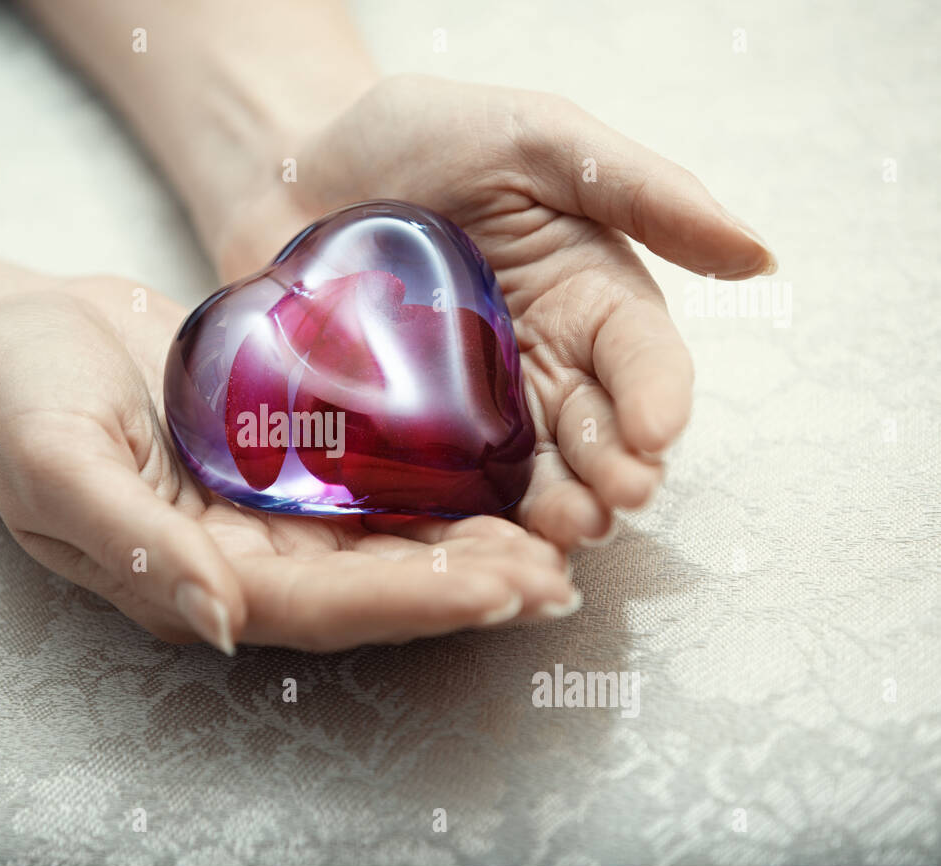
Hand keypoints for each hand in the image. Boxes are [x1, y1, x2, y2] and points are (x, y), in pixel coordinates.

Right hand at [0, 275, 578, 652]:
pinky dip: (429, 488)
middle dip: (465, 586)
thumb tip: (222, 626)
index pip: (320, 607)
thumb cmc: (16, 399)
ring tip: (553, 541)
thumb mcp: (58, 469)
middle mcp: (240, 559)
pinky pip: (361, 484)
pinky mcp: (275, 460)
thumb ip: (138, 549)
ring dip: (465, 548)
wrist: (7, 333)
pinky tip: (493, 479)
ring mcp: (261, 513)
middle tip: (557, 576)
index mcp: (192, 578)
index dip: (414, 603)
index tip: (503, 588)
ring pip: (379, 545)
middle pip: (371, 588)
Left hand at [214, 75, 776, 550]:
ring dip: (551, 508)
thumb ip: (640, 191)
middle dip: (611, 471)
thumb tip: (757, 254)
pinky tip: (476, 541)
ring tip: (561, 532)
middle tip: (614, 503)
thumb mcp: (534, 140)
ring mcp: (472, 408)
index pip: (640, 354)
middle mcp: (541, 363)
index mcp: (586, 295)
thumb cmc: (416, 139)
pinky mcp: (405, 437)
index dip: (657, 397)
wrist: (293, 170)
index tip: (657, 435)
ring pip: (529, 472)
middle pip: (594, 429)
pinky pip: (444, 486)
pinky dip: (464, 517)